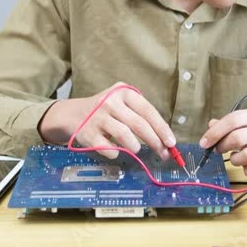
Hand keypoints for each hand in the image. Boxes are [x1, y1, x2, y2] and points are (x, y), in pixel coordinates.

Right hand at [38, 82, 175, 160]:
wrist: (74, 114)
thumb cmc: (107, 111)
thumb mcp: (123, 103)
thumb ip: (142, 117)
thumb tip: (166, 140)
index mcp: (123, 92)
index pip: (148, 110)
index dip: (162, 128)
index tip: (172, 142)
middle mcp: (110, 102)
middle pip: (139, 124)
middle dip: (155, 142)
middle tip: (163, 154)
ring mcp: (98, 117)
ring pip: (125, 135)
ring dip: (135, 147)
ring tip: (136, 149)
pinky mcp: (88, 133)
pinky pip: (109, 148)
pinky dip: (117, 152)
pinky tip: (116, 150)